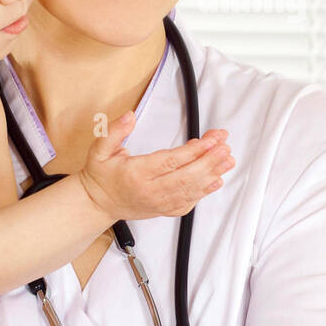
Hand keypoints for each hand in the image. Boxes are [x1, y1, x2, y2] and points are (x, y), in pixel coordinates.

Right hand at [79, 112, 234, 222]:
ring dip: (212, 174)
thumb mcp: (99, 150)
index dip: (193, 151)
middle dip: (209, 161)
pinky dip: (205, 192)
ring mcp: (159, 203)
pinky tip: (217, 180)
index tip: (211, 139)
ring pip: (190, 190)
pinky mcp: (164, 209)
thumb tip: (129, 116)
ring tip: (227, 159)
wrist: (98, 204)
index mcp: (136, 174)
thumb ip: (113, 132)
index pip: (170, 162)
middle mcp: (150, 191)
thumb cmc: (100, 176)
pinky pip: (188, 202)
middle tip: (225, 146)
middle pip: (186, 177)